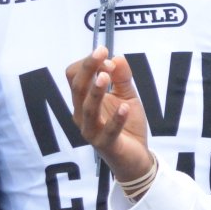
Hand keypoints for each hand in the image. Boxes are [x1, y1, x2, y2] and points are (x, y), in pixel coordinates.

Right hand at [65, 48, 154, 185]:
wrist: (136, 157)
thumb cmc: (127, 124)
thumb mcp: (127, 96)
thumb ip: (122, 78)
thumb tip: (117, 57)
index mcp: (84, 100)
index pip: (74, 76)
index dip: (89, 63)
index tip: (107, 55)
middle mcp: (82, 114)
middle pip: (77, 88)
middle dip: (88, 68)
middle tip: (101, 53)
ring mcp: (91, 130)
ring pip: (87, 109)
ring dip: (95, 92)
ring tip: (105, 76)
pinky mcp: (105, 145)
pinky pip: (108, 131)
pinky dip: (116, 119)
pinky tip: (125, 108)